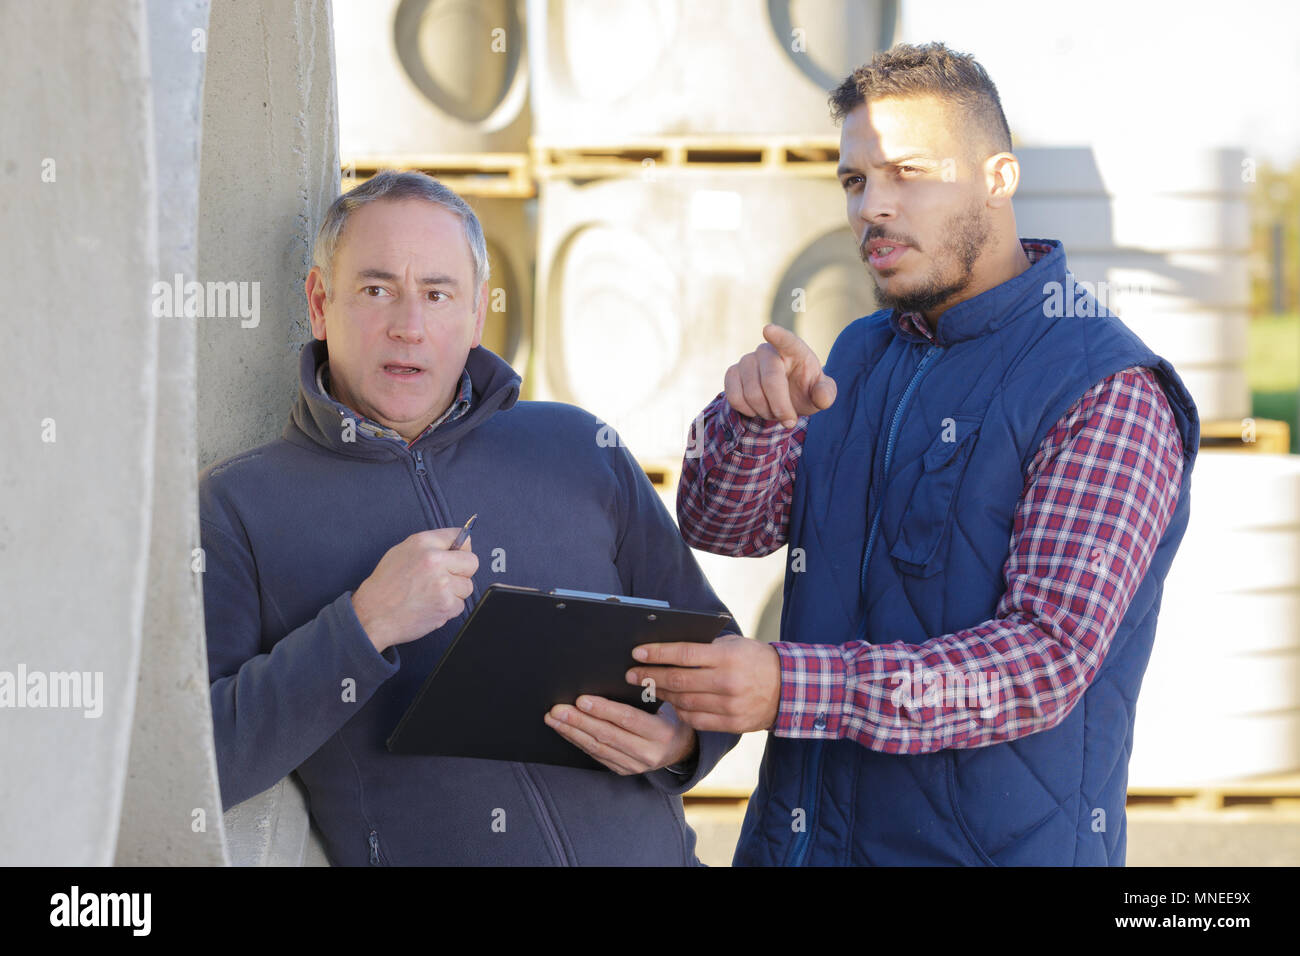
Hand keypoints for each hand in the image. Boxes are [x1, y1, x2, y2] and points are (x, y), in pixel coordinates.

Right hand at [351, 527, 477, 652]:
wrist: (373, 615)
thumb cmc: (385, 586)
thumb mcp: (401, 552)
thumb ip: (431, 546)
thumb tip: (459, 545)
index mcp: (423, 543)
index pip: (460, 536)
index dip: (461, 549)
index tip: (458, 555)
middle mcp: (434, 560)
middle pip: (472, 562)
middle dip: (462, 572)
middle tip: (445, 579)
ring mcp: (442, 583)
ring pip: (467, 586)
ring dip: (455, 592)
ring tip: (432, 594)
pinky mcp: (446, 605)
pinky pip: (460, 605)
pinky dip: (449, 608)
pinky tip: (431, 606)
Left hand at [544, 695, 696, 775]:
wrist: (681, 750)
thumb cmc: (671, 718)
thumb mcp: (669, 704)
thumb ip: (648, 693)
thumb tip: (618, 673)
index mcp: (661, 733)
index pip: (627, 719)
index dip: (603, 710)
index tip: (581, 699)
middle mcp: (647, 753)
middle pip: (607, 735)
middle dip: (579, 721)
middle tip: (557, 709)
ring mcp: (634, 765)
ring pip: (598, 747)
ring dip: (572, 732)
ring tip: (554, 719)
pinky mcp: (623, 770)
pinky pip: (596, 755)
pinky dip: (578, 742)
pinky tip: (565, 730)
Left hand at [628, 634, 781, 733]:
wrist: (788, 689)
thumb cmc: (755, 660)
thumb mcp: (734, 644)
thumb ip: (705, 647)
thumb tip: (666, 647)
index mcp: (727, 657)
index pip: (684, 654)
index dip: (657, 653)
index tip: (637, 653)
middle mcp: (727, 682)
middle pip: (678, 680)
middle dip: (650, 677)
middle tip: (631, 674)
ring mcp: (729, 706)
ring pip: (683, 701)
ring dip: (661, 694)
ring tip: (647, 688)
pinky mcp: (731, 724)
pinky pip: (695, 720)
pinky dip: (679, 711)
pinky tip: (671, 703)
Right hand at [724, 324, 836, 427]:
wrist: (783, 399)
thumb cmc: (804, 392)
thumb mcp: (820, 395)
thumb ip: (826, 394)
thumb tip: (822, 397)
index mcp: (794, 350)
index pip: (787, 340)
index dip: (778, 336)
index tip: (768, 330)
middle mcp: (767, 351)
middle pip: (770, 380)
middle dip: (780, 407)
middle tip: (790, 422)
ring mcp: (747, 360)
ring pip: (751, 393)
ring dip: (764, 411)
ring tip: (773, 411)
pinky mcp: (732, 372)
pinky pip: (734, 396)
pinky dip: (747, 410)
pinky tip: (756, 408)